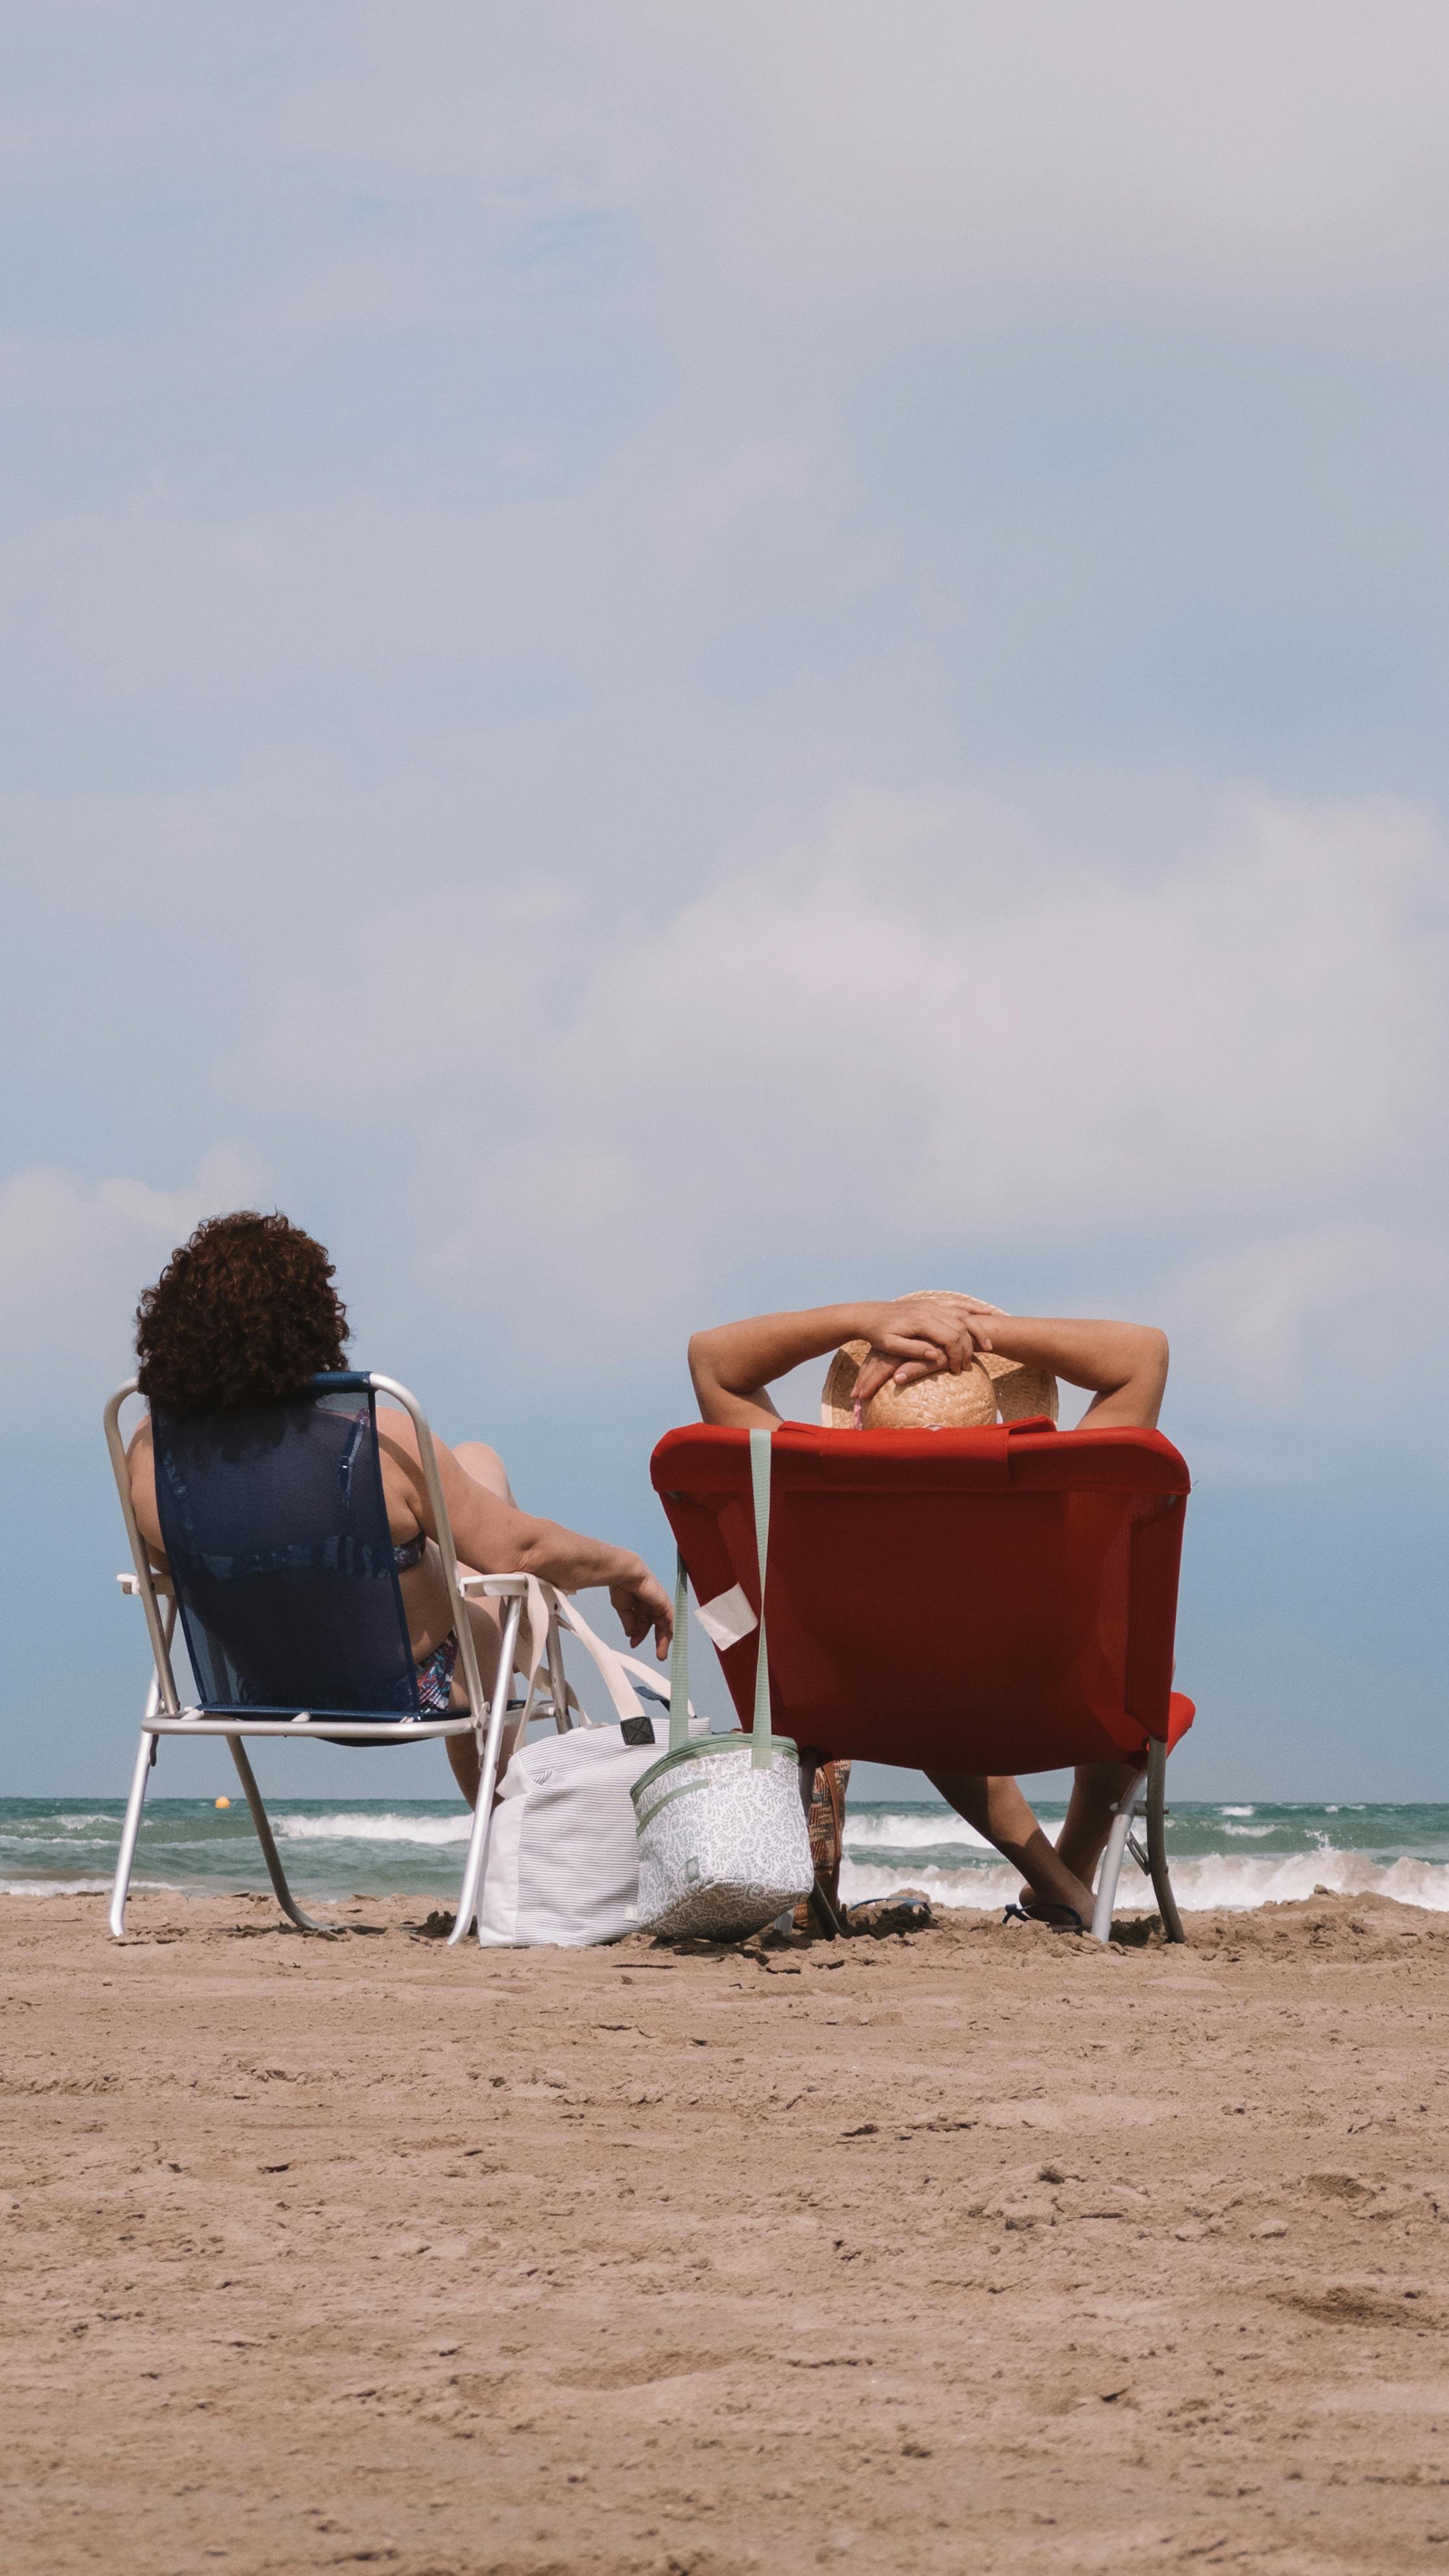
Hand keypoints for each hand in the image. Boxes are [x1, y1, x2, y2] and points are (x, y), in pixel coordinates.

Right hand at [608, 1559, 673, 1659]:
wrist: (626, 1575)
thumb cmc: (621, 1587)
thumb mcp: (623, 1609)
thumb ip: (629, 1622)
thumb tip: (631, 1635)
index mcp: (640, 1605)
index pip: (643, 1624)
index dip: (639, 1635)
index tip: (634, 1643)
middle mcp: (651, 1605)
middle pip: (657, 1626)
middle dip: (657, 1641)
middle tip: (658, 1655)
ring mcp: (659, 1604)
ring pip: (665, 1625)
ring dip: (663, 1641)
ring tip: (661, 1655)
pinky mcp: (665, 1603)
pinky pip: (671, 1620)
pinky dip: (671, 1631)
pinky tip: (668, 1642)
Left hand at [850, 1292, 1002, 1409]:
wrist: (869, 1314)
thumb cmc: (878, 1333)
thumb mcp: (891, 1344)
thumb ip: (913, 1350)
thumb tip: (935, 1354)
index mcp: (921, 1321)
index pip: (950, 1337)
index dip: (958, 1354)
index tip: (957, 1369)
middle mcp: (930, 1309)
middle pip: (961, 1327)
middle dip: (968, 1348)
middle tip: (968, 1366)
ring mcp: (933, 1304)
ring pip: (963, 1315)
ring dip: (977, 1330)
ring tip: (986, 1347)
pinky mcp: (933, 1302)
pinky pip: (959, 1304)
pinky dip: (974, 1309)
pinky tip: (987, 1313)